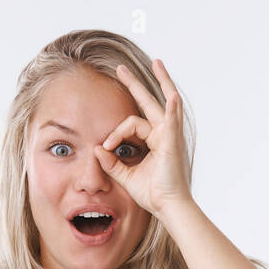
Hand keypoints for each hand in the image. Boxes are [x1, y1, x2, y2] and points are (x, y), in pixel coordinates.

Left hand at [93, 58, 193, 219]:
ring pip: (163, 102)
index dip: (114, 134)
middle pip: (149, 102)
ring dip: (162, 81)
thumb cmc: (152, 194)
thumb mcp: (125, 176)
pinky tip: (171, 95)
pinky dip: (172, 107)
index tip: (104, 147)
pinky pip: (172, 120)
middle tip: (121, 69)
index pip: (131, 124)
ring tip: (157, 62)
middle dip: (135, 84)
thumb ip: (111, 163)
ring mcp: (170, 135)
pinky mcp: (172, 142)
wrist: (167, 206)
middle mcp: (163, 133)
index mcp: (154, 140)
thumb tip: (96, 149)